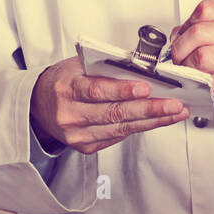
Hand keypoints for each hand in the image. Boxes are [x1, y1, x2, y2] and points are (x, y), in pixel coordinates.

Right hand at [30, 55, 189, 155]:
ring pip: (121, 128)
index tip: (146, 87)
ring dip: (152, 121)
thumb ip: (105, 68)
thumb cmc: (64, 81)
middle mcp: (70, 115)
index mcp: (66, 88)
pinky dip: (140, 127)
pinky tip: (158, 120)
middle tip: (173, 104)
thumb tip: (141, 69)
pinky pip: (118, 136)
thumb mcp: (78, 66)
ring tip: (175, 112)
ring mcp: (78, 134)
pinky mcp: (86, 146)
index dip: (123, 90)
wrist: (39, 105)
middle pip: (114, 113)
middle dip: (149, 109)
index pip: (97, 90)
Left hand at [168, 0, 213, 125]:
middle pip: (199, 33)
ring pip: (202, 57)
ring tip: (188, 71)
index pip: (205, 9)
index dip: (186, 24)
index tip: (182, 36)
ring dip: (186, 68)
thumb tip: (180, 32)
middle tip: (179, 57)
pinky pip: (210, 82)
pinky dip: (198, 83)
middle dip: (180, 48)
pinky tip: (200, 82)